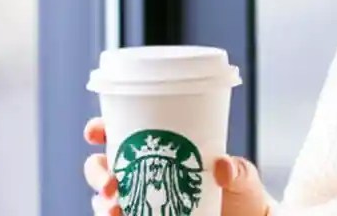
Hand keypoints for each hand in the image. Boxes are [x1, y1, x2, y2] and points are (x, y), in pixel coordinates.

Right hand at [84, 117, 271, 215]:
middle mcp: (143, 175)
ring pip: (104, 200)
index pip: (120, 133)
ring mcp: (142, 202)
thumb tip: (222, 166)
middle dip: (97, 173)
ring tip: (115, 211)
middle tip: (111, 183)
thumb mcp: (242, 176)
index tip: (95, 132)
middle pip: (101, 167)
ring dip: (102, 204)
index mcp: (159, 150)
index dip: (100, 129)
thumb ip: (236, 170)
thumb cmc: (240, 193)